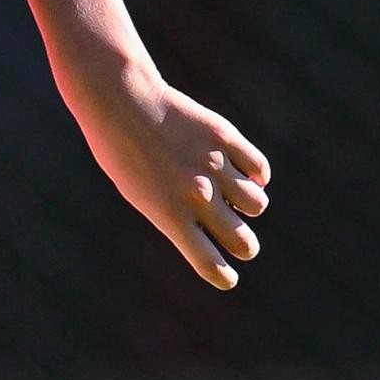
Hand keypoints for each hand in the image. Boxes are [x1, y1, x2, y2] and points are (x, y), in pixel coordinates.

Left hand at [72, 63, 269, 290]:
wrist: (120, 101)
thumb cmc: (121, 152)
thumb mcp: (141, 193)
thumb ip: (178, 214)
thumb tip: (220, 222)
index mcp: (171, 216)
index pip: (210, 264)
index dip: (223, 277)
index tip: (228, 278)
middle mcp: (197, 196)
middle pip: (242, 241)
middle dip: (244, 247)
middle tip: (242, 244)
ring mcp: (214, 166)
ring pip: (257, 204)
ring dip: (249, 205)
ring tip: (235, 197)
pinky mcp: (225, 138)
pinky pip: (258, 169)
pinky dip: (256, 175)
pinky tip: (244, 173)